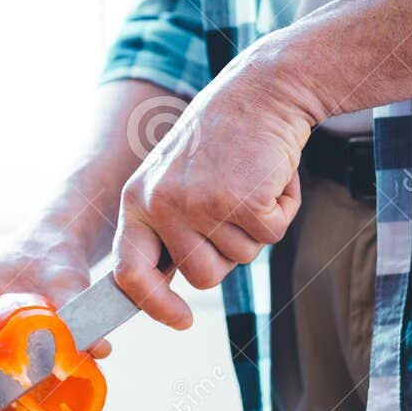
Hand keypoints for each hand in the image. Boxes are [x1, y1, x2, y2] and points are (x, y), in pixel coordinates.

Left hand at [112, 52, 317, 327]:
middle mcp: (162, 205)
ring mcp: (200, 204)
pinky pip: (272, 235)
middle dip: (228, 253)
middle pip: (202, 276)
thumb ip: (168, 230)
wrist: (262, 90)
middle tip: (234, 205)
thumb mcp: (175, 181)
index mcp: (138, 201)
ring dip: (257, 228)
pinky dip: (282, 210)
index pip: (129, 272)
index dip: (153, 305)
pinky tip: (270, 176)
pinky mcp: (242, 201)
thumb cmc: (223, 140)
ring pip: (240, 259)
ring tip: (249, 182)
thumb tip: (164, 289)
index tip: (180, 320)